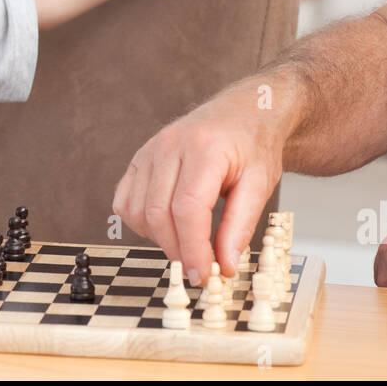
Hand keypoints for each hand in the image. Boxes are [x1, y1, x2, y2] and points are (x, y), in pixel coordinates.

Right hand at [113, 81, 292, 284]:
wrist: (243, 110)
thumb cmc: (253, 144)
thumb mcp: (261, 183)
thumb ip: (240, 225)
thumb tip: (224, 265)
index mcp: (205, 148)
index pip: (188, 208)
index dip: (193, 248)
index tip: (204, 275)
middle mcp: (171, 144)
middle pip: (158, 213)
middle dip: (177, 250)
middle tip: (199, 268)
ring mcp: (151, 149)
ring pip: (138, 210)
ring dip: (159, 238)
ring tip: (188, 241)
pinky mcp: (140, 157)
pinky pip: (125, 200)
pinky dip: (141, 222)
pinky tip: (167, 224)